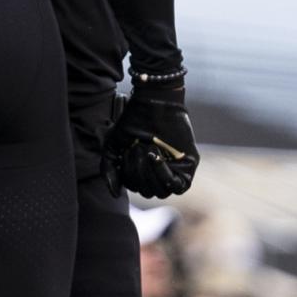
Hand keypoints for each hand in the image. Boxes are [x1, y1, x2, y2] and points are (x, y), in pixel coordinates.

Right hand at [107, 76, 197, 197]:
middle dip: (138, 172)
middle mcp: (159, 173)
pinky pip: (178, 186)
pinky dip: (163, 174)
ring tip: (148, 150)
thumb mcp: (113, 147)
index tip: (127, 151)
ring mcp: (174, 171)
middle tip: (137, 148)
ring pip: (161, 192)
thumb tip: (115, 193)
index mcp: (143, 172)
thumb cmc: (133, 122)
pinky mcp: (188, 167)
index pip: (135, 188)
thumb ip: (109, 171)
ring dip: (150, 173)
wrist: (153, 104)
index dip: (128, 174)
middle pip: (147, 192)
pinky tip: (156, 157)